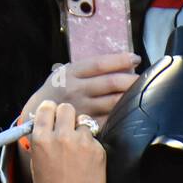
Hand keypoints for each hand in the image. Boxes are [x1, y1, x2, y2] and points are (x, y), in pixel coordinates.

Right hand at [22, 50, 139, 126]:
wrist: (38, 114)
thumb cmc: (58, 89)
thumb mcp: (66, 72)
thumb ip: (89, 68)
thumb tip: (124, 62)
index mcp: (71, 73)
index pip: (100, 64)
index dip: (120, 60)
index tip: (135, 58)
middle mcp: (76, 90)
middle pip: (110, 83)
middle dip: (131, 79)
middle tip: (143, 77)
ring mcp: (82, 108)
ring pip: (113, 102)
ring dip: (130, 96)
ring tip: (140, 91)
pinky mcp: (86, 124)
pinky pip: (110, 118)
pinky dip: (122, 112)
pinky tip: (129, 108)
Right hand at [27, 100, 105, 182]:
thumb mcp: (36, 163)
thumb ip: (42, 141)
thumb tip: (47, 124)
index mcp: (41, 139)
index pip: (48, 107)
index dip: (52, 111)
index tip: (54, 117)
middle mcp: (61, 136)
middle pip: (67, 108)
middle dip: (68, 117)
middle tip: (68, 129)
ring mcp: (81, 142)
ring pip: (84, 122)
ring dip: (81, 132)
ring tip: (79, 150)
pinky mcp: (98, 150)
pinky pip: (95, 140)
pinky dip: (92, 148)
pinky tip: (87, 164)